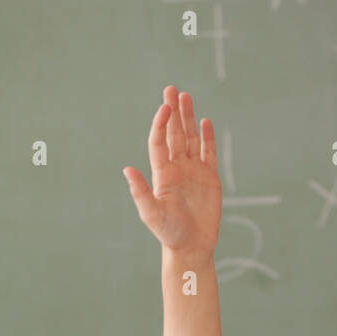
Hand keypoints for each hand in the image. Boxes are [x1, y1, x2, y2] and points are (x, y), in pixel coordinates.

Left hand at [122, 85, 220, 257]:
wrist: (191, 246)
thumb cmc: (169, 233)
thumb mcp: (151, 214)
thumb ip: (140, 191)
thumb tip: (126, 169)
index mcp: (162, 174)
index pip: (159, 142)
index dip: (160, 124)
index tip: (163, 108)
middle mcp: (177, 168)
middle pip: (174, 134)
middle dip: (173, 112)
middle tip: (171, 89)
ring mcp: (194, 171)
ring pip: (190, 139)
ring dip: (188, 118)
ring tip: (185, 97)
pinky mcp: (210, 178)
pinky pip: (209, 153)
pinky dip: (207, 138)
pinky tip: (204, 122)